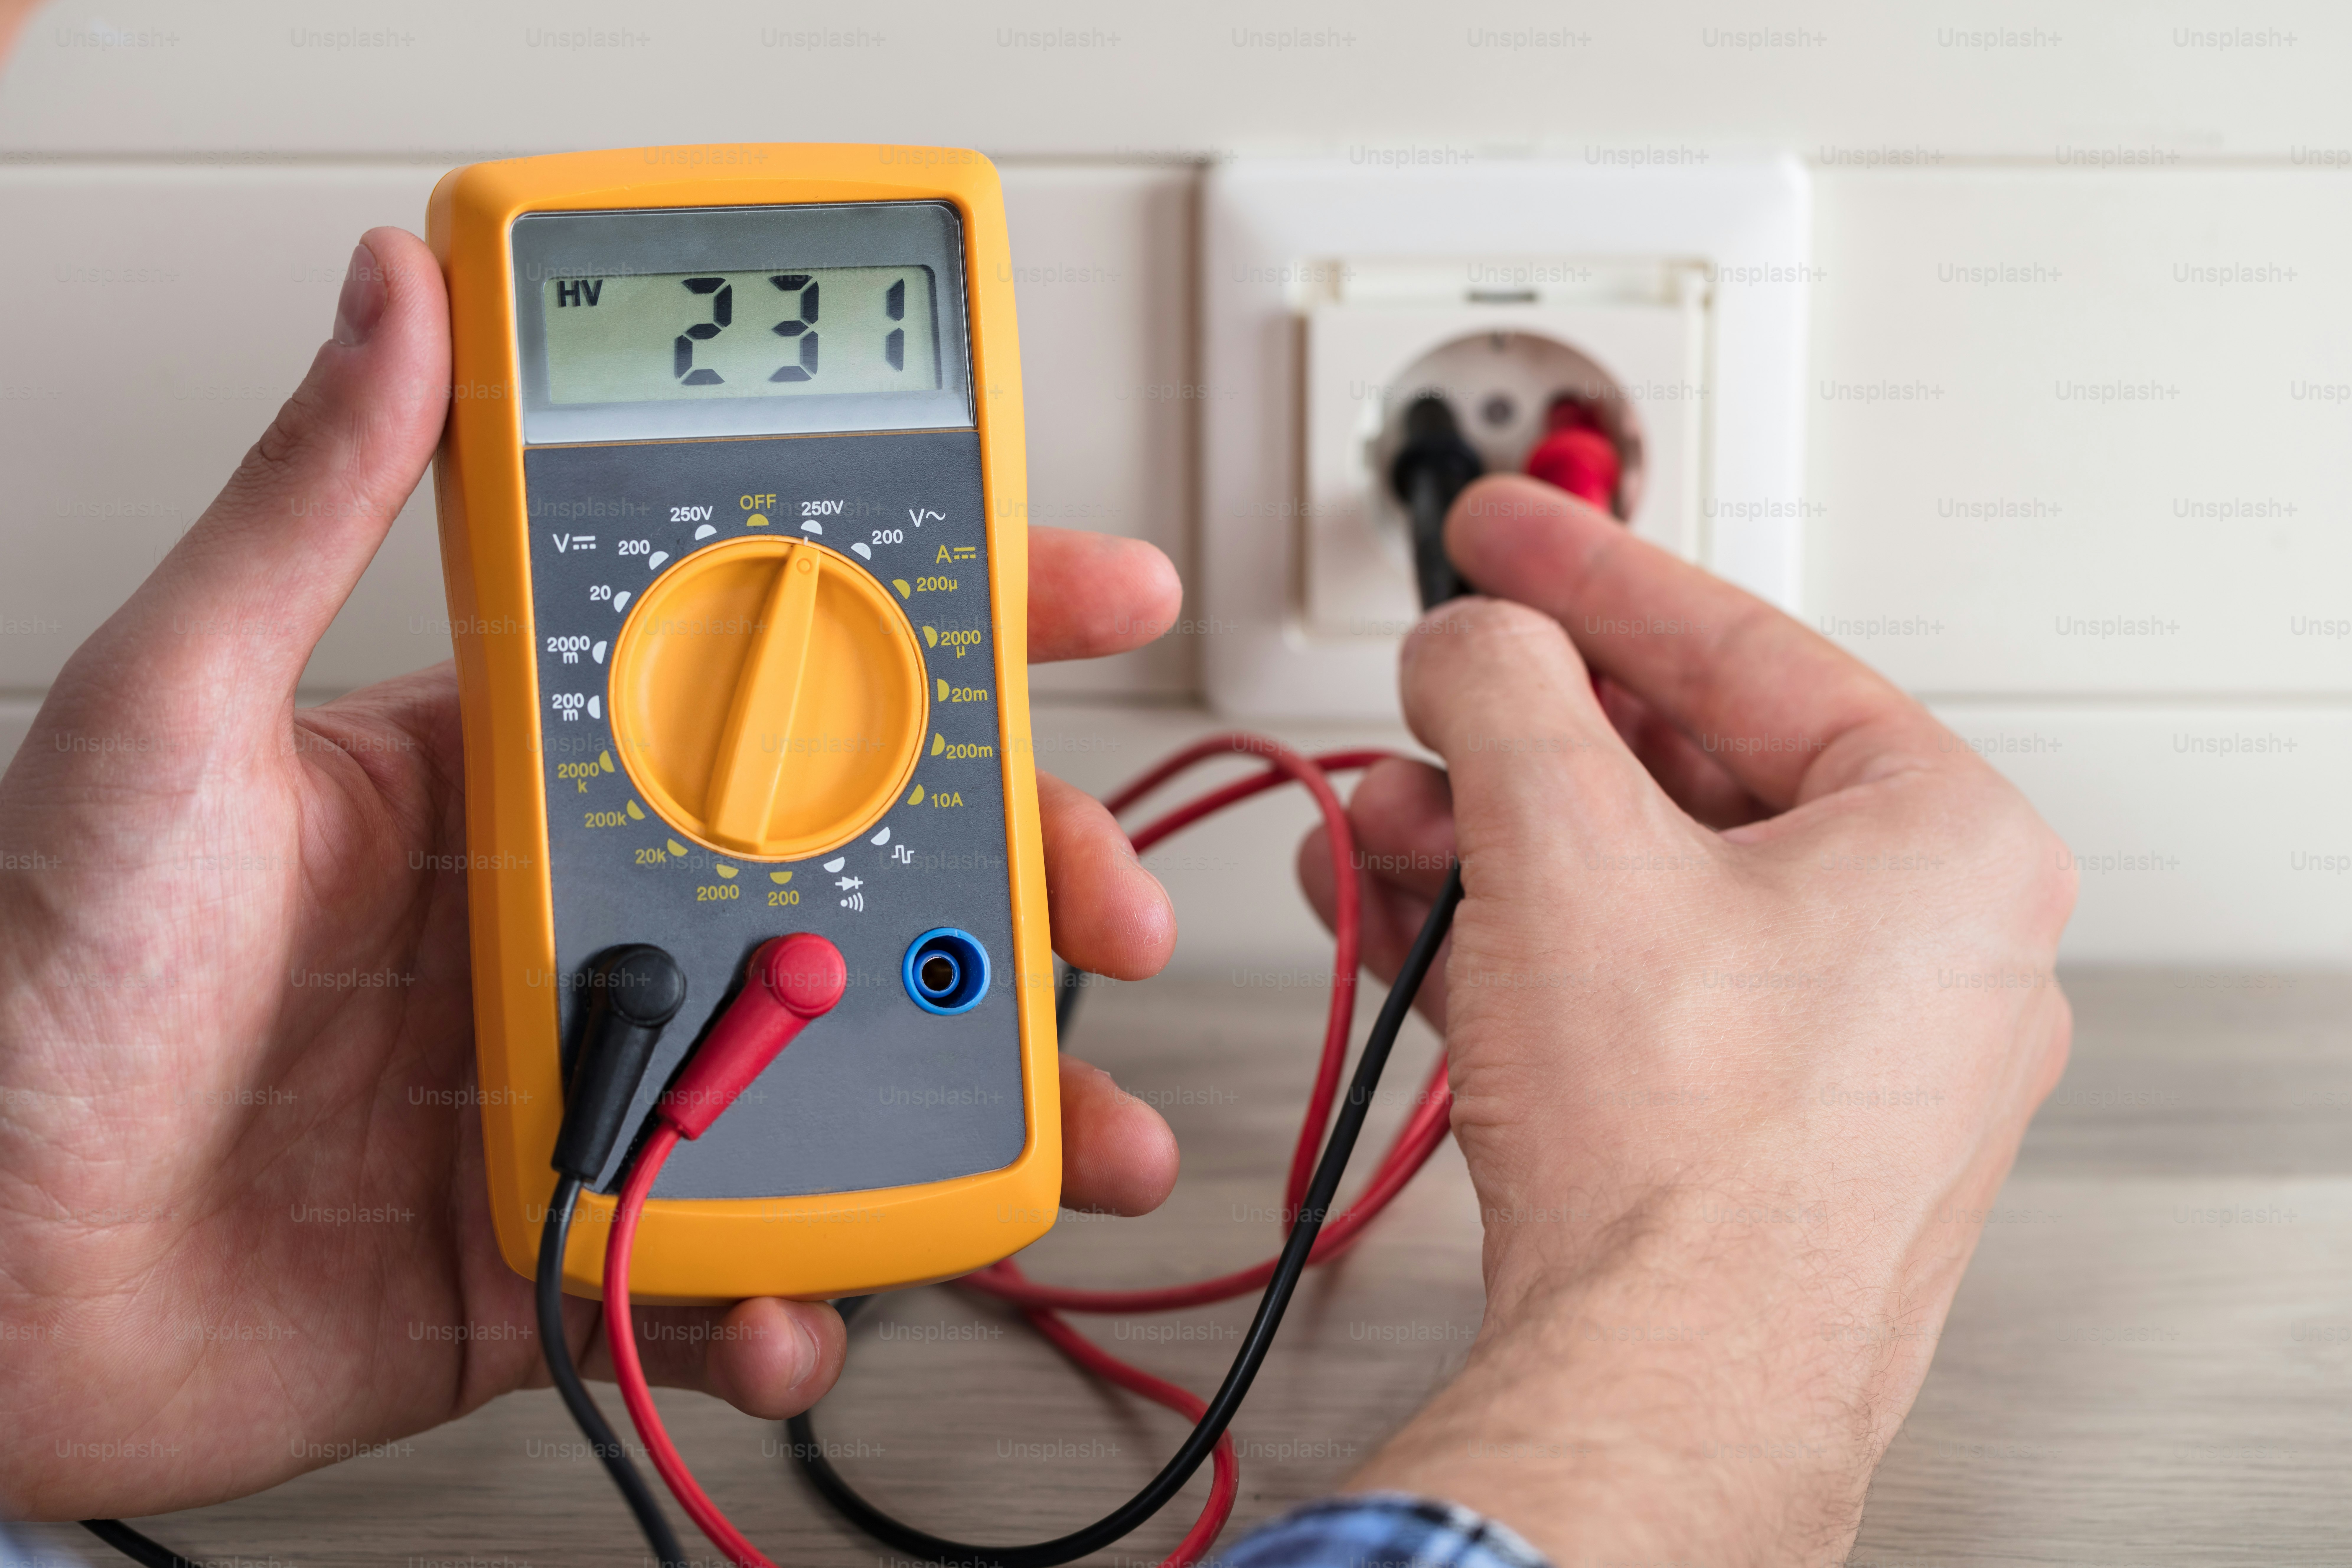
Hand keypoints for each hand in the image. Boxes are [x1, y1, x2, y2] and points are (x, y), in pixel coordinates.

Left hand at [0, 229, 1182, 1518]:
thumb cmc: (24, 981)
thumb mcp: (172, 708)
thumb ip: (309, 510)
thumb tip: (392, 305)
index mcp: (509, 783)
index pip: (761, 683)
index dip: (930, 634)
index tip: (1072, 602)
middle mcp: (566, 924)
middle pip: (840, 888)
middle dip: (1008, 892)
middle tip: (1102, 912)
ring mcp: (577, 1085)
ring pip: (818, 1080)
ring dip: (963, 1113)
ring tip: (1066, 1145)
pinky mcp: (556, 1240)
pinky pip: (711, 1263)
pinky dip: (783, 1298)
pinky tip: (805, 1302)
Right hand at [1299, 475, 2074, 1561]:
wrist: (1660, 1395)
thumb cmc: (1683, 1160)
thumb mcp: (1562, 842)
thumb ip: (1503, 688)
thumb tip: (1471, 643)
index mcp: (1945, 842)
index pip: (1741, 646)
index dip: (1590, 572)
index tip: (1504, 532)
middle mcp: (1924, 948)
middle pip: (1679, 776)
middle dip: (1512, 744)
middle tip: (1423, 703)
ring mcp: (1843, 1050)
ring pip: (1638, 889)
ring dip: (1488, 848)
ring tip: (1377, 833)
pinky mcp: (1758, 1128)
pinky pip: (1629, 988)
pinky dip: (1518, 946)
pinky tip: (1408, 924)